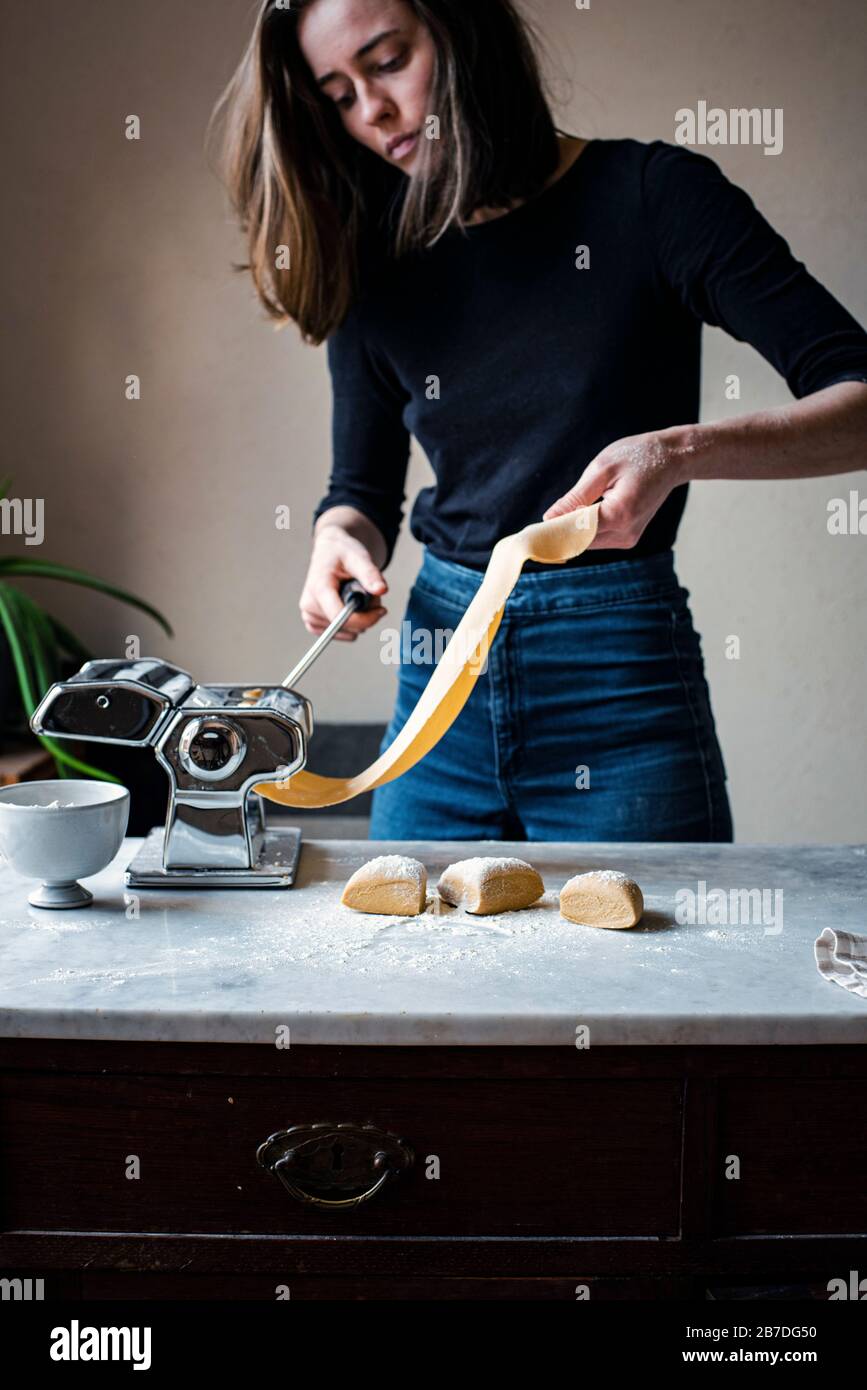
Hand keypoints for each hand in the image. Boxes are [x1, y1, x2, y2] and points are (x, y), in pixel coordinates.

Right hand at [300, 525, 388, 641]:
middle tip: (368, 592)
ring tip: (357, 595)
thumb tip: (381, 590)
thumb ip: (370, 574)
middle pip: (347, 625)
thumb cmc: (341, 553)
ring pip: (347, 631)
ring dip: (359, 618)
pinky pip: (341, 633)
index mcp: (318, 589)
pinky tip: (350, 606)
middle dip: (365, 614)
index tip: (381, 610)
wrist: (329, 553)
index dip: (365, 619)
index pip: (340, 618)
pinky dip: (351, 623)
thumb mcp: (358, 557)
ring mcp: (310, 617)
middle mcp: (309, 606)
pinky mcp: (313, 623)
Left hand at [543, 429, 686, 547]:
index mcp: (619, 514)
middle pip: (579, 541)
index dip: (550, 533)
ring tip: (555, 518)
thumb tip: (549, 518)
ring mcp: (629, 538)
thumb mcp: (601, 469)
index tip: (528, 535)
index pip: (575, 531)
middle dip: (556, 534)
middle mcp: (626, 532)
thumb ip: (575, 497)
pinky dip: (584, 530)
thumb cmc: (637, 456)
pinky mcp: (629, 538)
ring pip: (587, 542)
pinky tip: (576, 516)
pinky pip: (597, 538)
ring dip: (570, 532)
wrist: (672, 460)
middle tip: (533, 529)